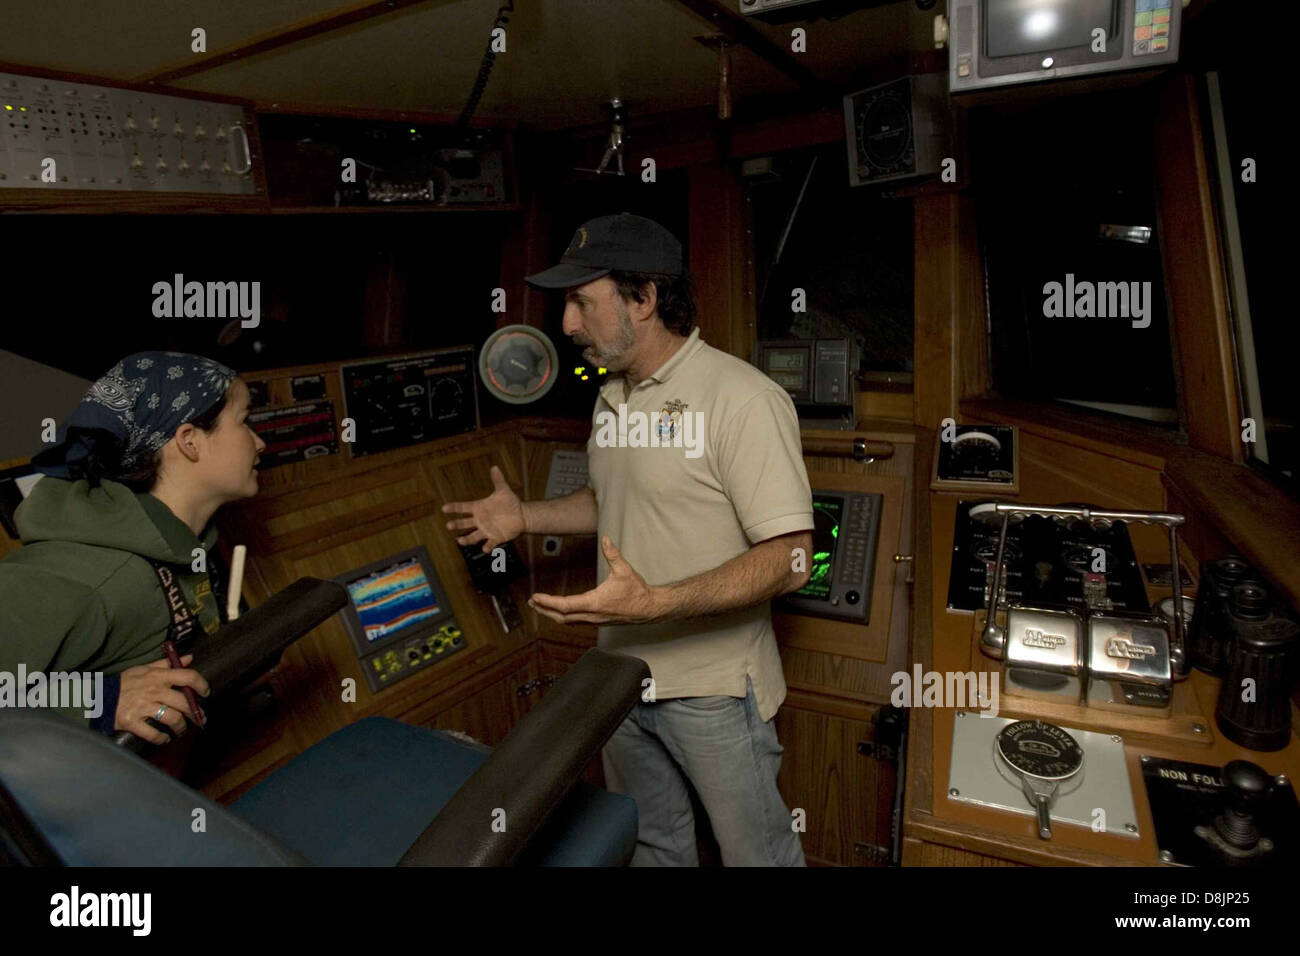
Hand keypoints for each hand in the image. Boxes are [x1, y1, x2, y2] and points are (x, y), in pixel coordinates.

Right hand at [115, 654, 210, 743]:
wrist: (97, 697)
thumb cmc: (124, 683)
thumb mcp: (144, 669)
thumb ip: (167, 664)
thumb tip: (189, 658)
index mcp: (158, 676)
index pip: (187, 677)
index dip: (201, 685)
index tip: (206, 693)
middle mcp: (153, 690)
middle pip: (183, 702)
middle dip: (195, 713)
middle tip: (199, 719)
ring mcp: (142, 707)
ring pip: (172, 719)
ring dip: (181, 727)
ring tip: (181, 730)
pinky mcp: (131, 721)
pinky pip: (153, 733)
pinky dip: (162, 738)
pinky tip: (164, 738)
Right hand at [442, 465, 525, 552]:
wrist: (521, 515)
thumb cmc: (510, 503)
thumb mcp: (503, 490)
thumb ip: (498, 480)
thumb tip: (495, 467)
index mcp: (479, 508)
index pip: (463, 507)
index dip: (454, 508)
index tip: (444, 508)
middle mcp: (479, 520)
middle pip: (464, 523)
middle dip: (456, 524)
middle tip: (449, 525)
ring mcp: (486, 530)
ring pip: (473, 536)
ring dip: (467, 539)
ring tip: (460, 541)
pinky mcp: (496, 538)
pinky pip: (489, 543)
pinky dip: (487, 546)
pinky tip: (484, 548)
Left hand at [529, 537, 662, 625]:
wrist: (649, 608)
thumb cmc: (637, 591)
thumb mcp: (624, 570)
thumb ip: (613, 553)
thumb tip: (605, 539)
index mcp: (595, 603)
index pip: (565, 605)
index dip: (548, 601)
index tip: (535, 596)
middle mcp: (592, 615)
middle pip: (561, 617)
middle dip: (544, 610)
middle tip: (532, 603)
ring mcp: (595, 620)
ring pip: (568, 622)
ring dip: (552, 615)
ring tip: (541, 607)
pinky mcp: (598, 621)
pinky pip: (576, 622)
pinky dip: (564, 617)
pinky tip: (561, 612)